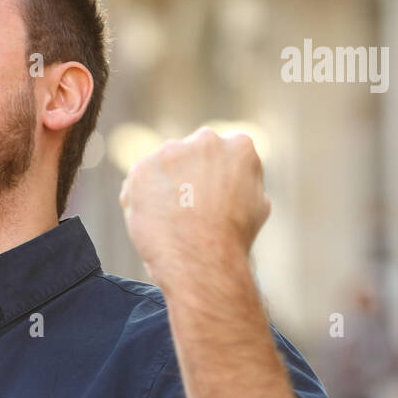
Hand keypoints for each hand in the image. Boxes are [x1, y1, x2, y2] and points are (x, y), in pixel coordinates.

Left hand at [118, 127, 269, 289]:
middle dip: (189, 174)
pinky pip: (140, 181)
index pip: (224, 152)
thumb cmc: (233, 238)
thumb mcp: (258, 203)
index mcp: (239, 145)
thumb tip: (233, 173)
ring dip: (165, 184)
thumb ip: (243, 178)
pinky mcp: (142, 168)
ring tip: (173, 218)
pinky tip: (155, 220)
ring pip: (164, 165)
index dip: (217, 177)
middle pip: (192, 153)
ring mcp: (171, 152)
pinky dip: (142, 198)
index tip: (213, 197)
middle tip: (190, 207)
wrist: (202, 258)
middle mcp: (205, 140)